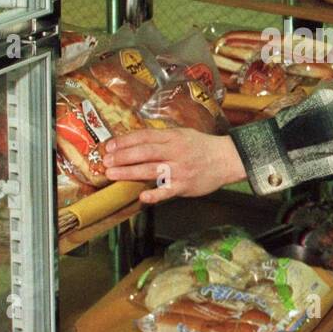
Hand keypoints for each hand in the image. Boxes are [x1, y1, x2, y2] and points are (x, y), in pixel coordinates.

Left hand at [102, 129, 246, 205]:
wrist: (227, 159)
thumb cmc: (202, 146)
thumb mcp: (183, 134)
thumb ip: (162, 137)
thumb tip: (135, 141)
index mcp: (173, 137)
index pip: (145, 137)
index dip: (125, 141)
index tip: (110, 146)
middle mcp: (175, 152)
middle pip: (145, 153)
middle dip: (123, 157)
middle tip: (106, 161)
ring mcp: (180, 170)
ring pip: (151, 170)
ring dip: (129, 173)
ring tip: (112, 174)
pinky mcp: (185, 186)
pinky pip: (167, 191)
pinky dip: (155, 194)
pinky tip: (142, 197)